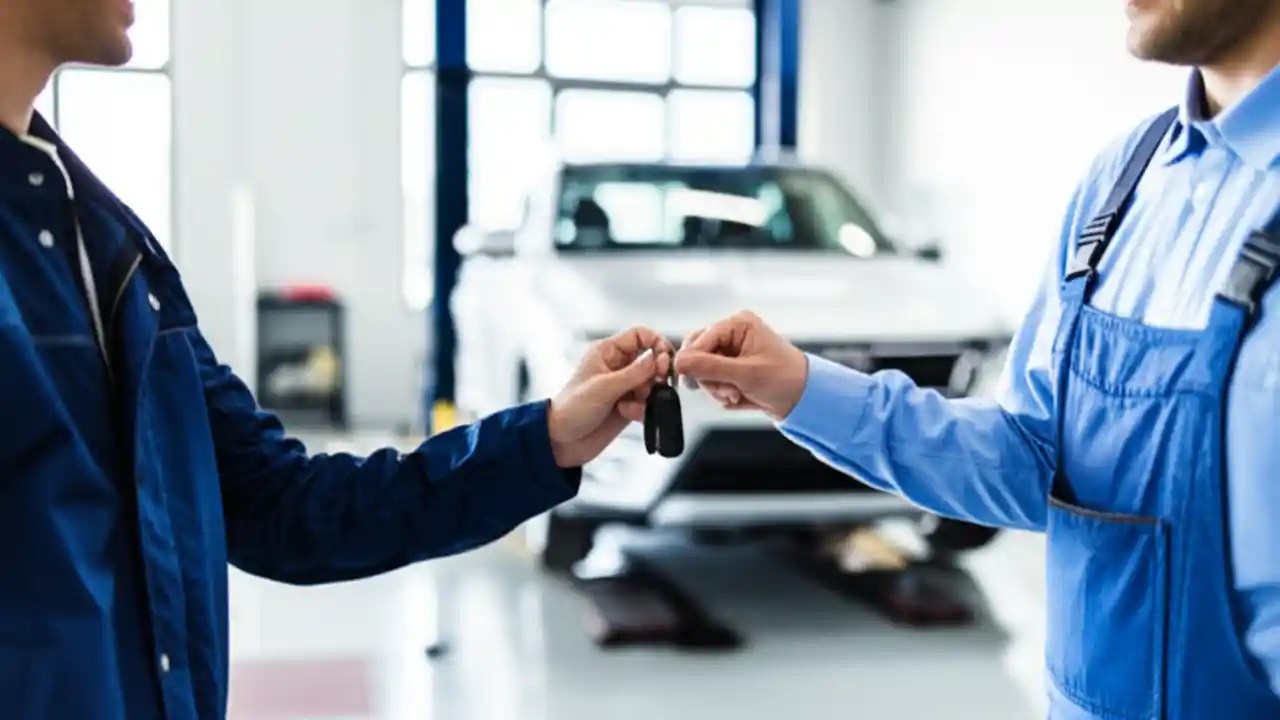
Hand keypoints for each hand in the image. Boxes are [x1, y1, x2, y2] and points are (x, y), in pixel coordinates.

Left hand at [548, 327, 673, 467]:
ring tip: (634, 404)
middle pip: (651, 359)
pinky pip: (648, 402)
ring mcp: (624, 387)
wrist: (561, 441)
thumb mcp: (604, 387)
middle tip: (658, 382)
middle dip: (657, 373)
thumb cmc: (571, 409)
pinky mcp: (628, 406)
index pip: (639, 335)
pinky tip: (630, 415)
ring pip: (652, 383)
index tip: (664, 359)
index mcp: (607, 352)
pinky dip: (644, 409)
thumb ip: (634, 373)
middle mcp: (617, 366)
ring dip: (649, 394)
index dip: (655, 343)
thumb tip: (657, 357)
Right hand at [674, 310, 807, 420]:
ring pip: (701, 371)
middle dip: (708, 377)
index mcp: (737, 324)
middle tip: (726, 390)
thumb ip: (710, 367)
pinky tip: (738, 396)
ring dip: (716, 388)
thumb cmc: (785, 379)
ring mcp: (730, 352)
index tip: (689, 380)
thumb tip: (679, 362)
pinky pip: (710, 381)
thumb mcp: (746, 374)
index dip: (692, 361)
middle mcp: (731, 334)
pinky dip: (721, 393)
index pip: (699, 339)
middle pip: (696, 354)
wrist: (804, 399)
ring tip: (736, 395)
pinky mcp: (730, 369)